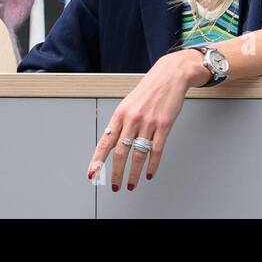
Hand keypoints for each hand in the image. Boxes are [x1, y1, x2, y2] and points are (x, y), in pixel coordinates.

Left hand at [87, 49, 206, 190]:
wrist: (169, 75)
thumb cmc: (149, 90)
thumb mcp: (129, 104)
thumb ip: (121, 123)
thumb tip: (111, 143)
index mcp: (120, 114)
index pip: (105, 142)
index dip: (97, 160)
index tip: (92, 174)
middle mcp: (132, 119)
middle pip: (120, 152)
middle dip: (115, 172)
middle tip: (114, 185)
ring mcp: (148, 123)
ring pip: (138, 155)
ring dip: (133, 173)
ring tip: (131, 185)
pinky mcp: (164, 125)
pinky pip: (156, 150)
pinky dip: (152, 165)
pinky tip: (149, 173)